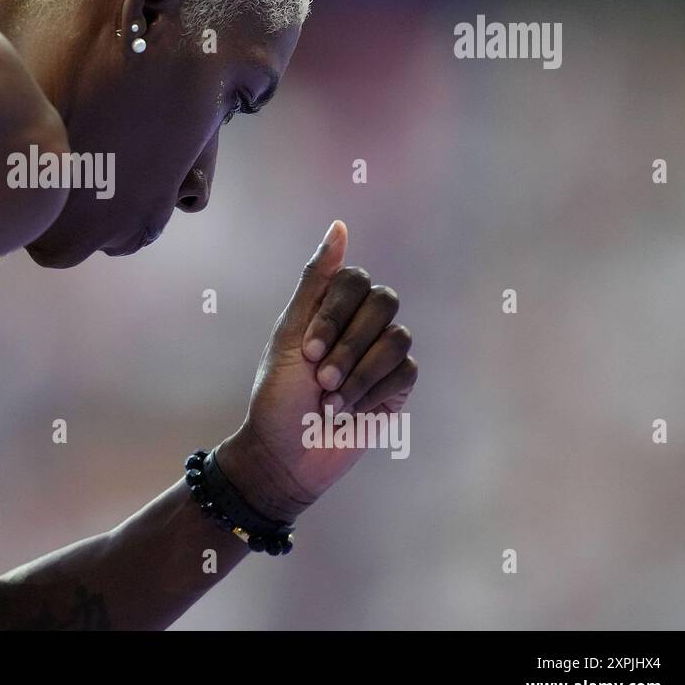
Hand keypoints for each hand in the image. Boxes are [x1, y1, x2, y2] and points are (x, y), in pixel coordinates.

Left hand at [217, 220, 417, 521]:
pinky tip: (349, 412)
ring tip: (330, 400)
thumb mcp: (289, 335)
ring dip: (359, 374)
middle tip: (319, 377)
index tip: (307, 350)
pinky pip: (406, 371)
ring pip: (397, 338)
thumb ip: (316, 281)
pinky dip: (373, 392)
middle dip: (348, 346)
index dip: (335, 313)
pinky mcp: (396, 387)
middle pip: (383, 303)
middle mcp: (358, 324)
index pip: (355, 279)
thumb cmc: (277, 396)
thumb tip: (339, 226)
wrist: (286, 457)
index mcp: (328, 306)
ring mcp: (380, 354)